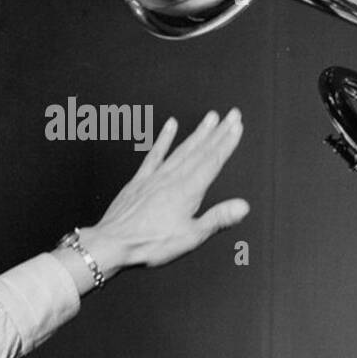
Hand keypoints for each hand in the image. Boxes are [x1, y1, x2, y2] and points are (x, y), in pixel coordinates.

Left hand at [59, 109, 248, 289]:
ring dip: (198, 132)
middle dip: (218, 131)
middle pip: (200, 150)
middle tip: (231, 115)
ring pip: (181, 149)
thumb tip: (243, 206)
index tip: (237, 126)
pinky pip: (155, 154)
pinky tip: (171, 125)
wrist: (113, 242)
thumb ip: (218, 218)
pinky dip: (164, 139)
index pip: (213, 161)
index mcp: (188, 191)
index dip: (227, 142)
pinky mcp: (140, 180)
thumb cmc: (151, 243)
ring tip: (211, 117)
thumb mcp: (191, 236)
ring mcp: (155, 177)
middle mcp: (173, 179)